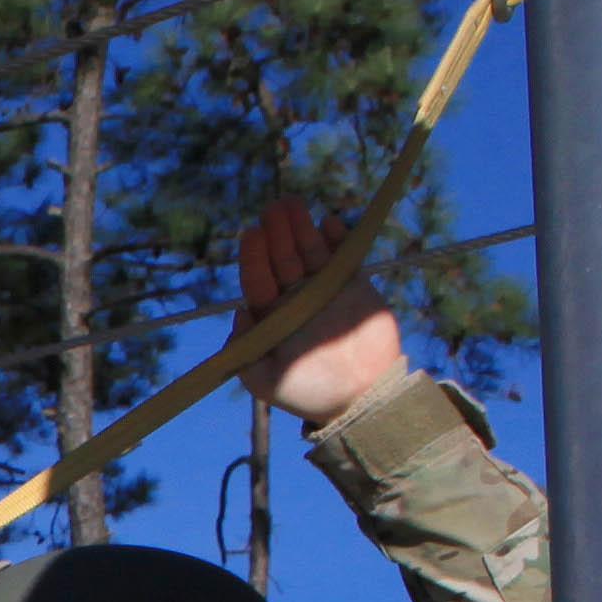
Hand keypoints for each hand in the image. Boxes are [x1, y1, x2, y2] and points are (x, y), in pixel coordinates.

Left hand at [240, 194, 407, 426]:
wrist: (360, 397)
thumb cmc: (308, 393)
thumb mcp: (265, 381)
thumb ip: (246, 350)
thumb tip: (241, 312)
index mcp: (271, 317)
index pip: (258, 279)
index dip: (254, 256)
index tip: (252, 233)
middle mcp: (294, 299)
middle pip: (283, 258)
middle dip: (278, 232)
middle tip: (275, 206)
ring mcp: (324, 290)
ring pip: (310, 251)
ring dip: (302, 228)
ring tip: (295, 204)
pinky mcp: (354, 285)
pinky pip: (344, 257)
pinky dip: (339, 239)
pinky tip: (330, 223)